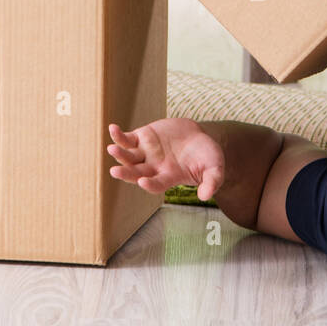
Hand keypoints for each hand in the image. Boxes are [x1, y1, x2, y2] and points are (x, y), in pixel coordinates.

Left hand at [107, 119, 225, 201]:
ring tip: (112, 150)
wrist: (199, 136)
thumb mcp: (215, 169)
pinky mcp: (142, 137)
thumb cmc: (207, 155)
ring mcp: (146, 153)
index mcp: (169, 177)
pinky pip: (127, 139)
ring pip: (129, 156)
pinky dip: (119, 136)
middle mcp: (154, 167)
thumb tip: (206, 196)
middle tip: (114, 172)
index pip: (156, 184)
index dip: (149, 184)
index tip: (142, 182)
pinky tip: (113, 129)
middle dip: (126, 173)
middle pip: (136, 172)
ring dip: (119, 154)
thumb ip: (212, 182)